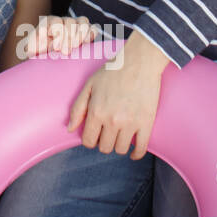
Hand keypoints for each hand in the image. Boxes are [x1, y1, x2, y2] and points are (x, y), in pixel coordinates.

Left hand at [20, 15, 96, 57]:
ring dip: (80, 34)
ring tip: (76, 46)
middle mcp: (63, 21)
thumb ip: (32, 45)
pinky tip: (87, 43)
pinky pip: (92, 28)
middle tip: (65, 51)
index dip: (56, 33)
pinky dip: (91, 34)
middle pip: (69, 21)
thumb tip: (38, 39)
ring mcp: (76, 25)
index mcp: (48, 23)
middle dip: (68, 36)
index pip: (54, 21)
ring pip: (83, 21)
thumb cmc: (38, 54)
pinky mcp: (86, 33)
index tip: (55, 48)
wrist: (46, 59)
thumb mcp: (31, 50)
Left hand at [68, 33, 169, 159]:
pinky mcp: (147, 123)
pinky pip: (141, 148)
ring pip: (121, 149)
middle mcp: (112, 120)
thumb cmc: (112, 71)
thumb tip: (70, 128)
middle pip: (105, 147)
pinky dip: (136, 154)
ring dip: (118, 146)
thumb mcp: (89, 85)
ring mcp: (131, 123)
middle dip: (103, 142)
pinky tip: (133, 151)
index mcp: (96, 111)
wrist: (139, 62)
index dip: (89, 140)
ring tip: (119, 136)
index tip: (94, 135)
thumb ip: (78, 108)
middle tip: (106, 133)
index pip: (88, 141)